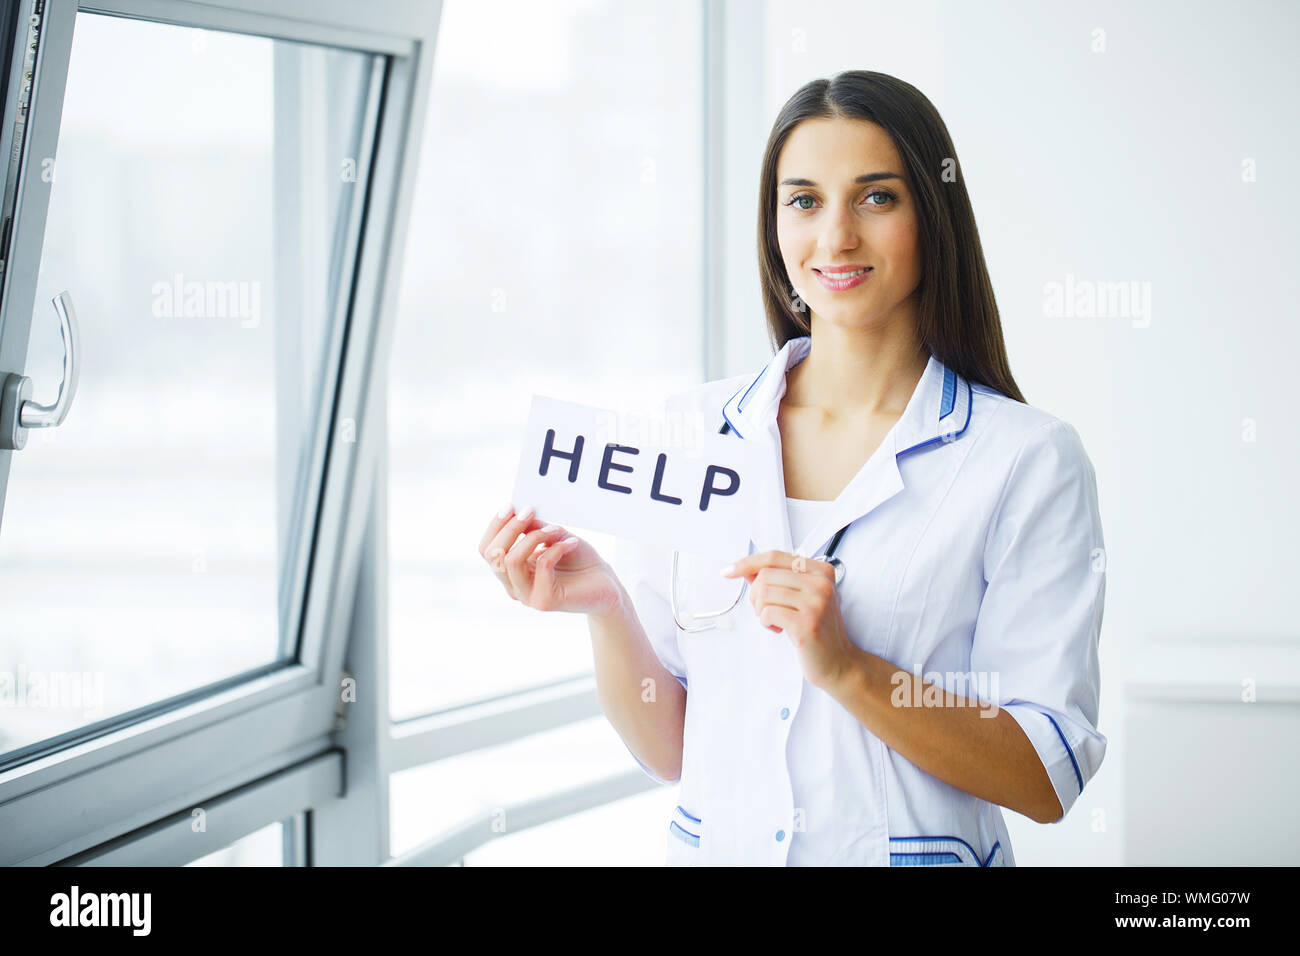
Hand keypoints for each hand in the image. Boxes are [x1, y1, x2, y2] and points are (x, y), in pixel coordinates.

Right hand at [478, 503, 622, 616]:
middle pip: (494, 555)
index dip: (495, 526)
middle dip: (510, 528)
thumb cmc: (579, 560)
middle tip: (531, 511)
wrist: (606, 585)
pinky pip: (542, 565)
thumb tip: (517, 512)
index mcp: (510, 571)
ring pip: (511, 561)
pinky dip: (557, 548)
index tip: (512, 506)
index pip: (486, 549)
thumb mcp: (554, 536)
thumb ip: (533, 528)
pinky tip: (572, 543)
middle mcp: (514, 586)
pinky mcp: (545, 601)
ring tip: (555, 530)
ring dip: (533, 537)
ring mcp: (527, 596)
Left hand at [722, 549, 859, 689]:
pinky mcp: (806, 623)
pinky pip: (768, 613)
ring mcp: (815, 602)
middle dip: (756, 594)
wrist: (838, 661)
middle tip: (766, 611)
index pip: (775, 556)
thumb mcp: (802, 598)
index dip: (748, 562)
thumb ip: (778, 580)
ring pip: (764, 593)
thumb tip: (745, 570)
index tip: (728, 570)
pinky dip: (766, 622)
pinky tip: (779, 629)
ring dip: (760, 610)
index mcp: (821, 571)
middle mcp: (821, 583)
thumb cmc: (817, 629)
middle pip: (766, 574)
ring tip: (774, 621)